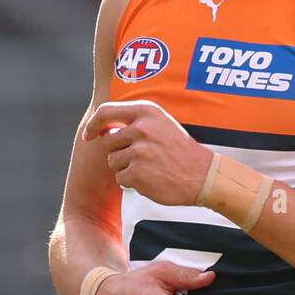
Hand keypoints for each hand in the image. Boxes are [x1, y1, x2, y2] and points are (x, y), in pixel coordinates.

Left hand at [84, 100, 212, 206]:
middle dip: (119, 151)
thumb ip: (136, 121)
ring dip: (126, 168)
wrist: (204, 176)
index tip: (90, 134)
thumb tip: (103, 128)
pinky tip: (152, 179)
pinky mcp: (137, 173)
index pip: (106, 112)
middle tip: (142, 158)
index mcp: (147, 112)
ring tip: (150, 168)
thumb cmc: (181, 151)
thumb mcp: (162, 125)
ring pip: (113, 161)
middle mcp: (141, 128)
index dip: (94, 124)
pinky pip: (121, 178)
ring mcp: (138, 151)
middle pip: (109, 141)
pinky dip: (132, 182)